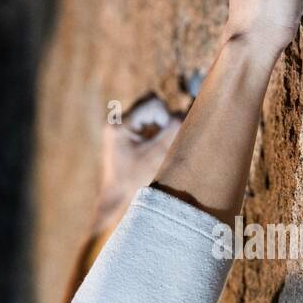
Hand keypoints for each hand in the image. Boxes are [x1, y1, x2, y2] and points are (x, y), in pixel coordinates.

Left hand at [91, 96, 181, 235]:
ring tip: (160, 144)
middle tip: (166, 137)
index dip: (167, 116)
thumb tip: (186, 112)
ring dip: (160, 124)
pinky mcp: (125, 135)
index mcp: (121, 124)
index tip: (168, 136)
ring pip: (149, 112)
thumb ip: (172, 131)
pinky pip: (146, 122)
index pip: (153, 103)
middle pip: (150, 103)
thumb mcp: (158, 155)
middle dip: (163, 117)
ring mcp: (120, 127)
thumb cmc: (135, 181)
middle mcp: (117, 121)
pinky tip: (155, 148)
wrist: (115, 200)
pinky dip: (155, 130)